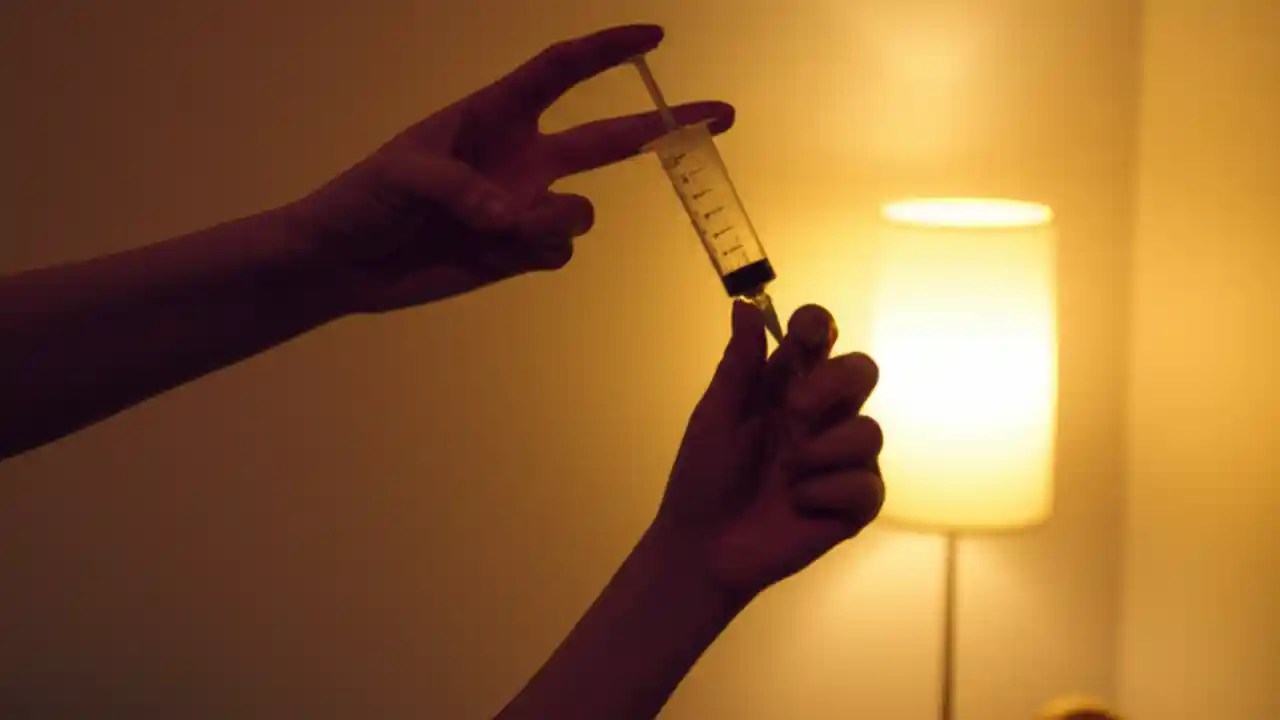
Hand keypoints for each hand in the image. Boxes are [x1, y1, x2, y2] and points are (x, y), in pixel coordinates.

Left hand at [284, 24, 733, 314]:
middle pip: (609, 139)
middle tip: (721, 114)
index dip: (608, 52)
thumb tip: (512, 215)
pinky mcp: (519, 253)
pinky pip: (558, 252)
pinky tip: (493, 253)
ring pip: (581, 211)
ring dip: (553, 220)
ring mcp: (526, 207)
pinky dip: (534, 252)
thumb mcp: (404, 174)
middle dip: (665, 125)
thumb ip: (462, 188)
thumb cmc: (364, 199)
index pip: (562, 72)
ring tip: (501, 229)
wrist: (345, 263)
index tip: (654, 36)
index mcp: (494, 116)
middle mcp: (523, 158)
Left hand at [652, 302, 883, 598]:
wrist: (702, 547)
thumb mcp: (716, 417)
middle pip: (862, 371)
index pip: (819, 339)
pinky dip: (828, 491)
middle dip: (835, 382)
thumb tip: (744, 305)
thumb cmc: (703, 478)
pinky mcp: (854, 504)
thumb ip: (739, 365)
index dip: (819, 326)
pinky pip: (867, 484)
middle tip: (794, 409)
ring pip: (871, 430)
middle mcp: (822, 416)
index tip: (804, 332)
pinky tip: (798, 504)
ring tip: (786, 474)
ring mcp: (841, 460)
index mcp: (786, 387)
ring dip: (824, 449)